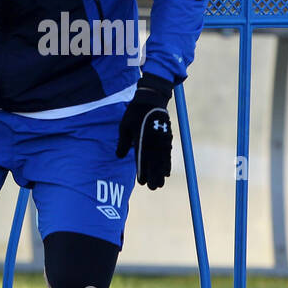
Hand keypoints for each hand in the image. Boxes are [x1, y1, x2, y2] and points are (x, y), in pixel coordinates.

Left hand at [115, 73, 173, 189]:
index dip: (143, 172)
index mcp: (141, 140)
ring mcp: (161, 140)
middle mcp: (153, 142)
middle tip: (154, 188)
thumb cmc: (134, 113)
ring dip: (162, 173)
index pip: (142, 160)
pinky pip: (168, 154)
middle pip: (154, 163)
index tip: (142, 183)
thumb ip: (123, 143)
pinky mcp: (167, 137)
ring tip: (161, 183)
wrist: (151, 99)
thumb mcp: (124, 127)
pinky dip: (168, 163)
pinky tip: (166, 171)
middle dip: (154, 176)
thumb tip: (120, 156)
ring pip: (163, 160)